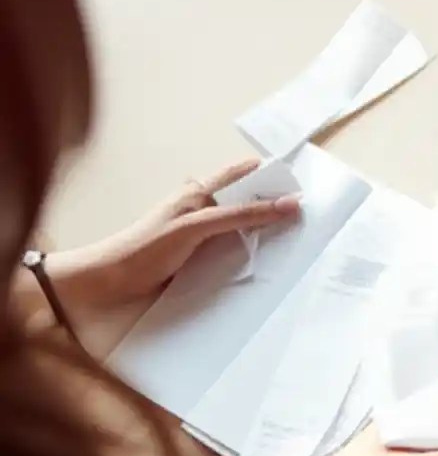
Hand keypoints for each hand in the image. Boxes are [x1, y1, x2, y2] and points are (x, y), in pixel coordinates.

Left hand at [46, 159, 299, 309]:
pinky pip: (232, 249)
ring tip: (295, 240)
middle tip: (308, 214)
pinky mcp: (198, 256)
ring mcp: (200, 233)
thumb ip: (241, 214)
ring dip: (263, 233)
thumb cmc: (149, 246)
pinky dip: (250, 253)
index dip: (270, 175)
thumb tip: (287, 204)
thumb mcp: (199, 225)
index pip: (243, 175)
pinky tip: (264, 263)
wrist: (111, 280)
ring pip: (240, 226)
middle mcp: (201, 208)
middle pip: (245, 201)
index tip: (304, 183)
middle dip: (273, 204)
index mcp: (198, 191)